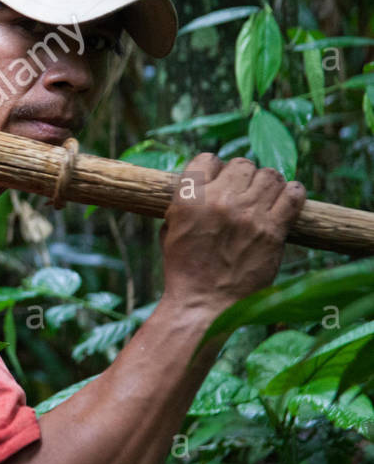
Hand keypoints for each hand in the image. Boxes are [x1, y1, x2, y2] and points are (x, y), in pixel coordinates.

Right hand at [160, 153, 306, 315]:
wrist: (203, 303)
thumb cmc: (184, 269)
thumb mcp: (170, 230)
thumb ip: (185, 203)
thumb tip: (204, 186)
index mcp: (189, 199)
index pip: (207, 159)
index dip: (214, 169)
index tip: (218, 181)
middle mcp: (220, 201)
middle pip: (242, 164)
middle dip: (243, 175)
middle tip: (243, 192)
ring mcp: (249, 215)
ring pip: (270, 175)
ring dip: (268, 183)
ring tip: (265, 196)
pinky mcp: (273, 231)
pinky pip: (294, 196)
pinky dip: (293, 193)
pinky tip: (286, 199)